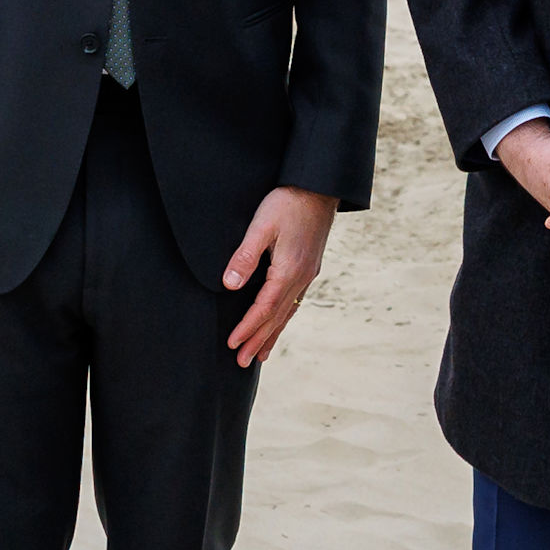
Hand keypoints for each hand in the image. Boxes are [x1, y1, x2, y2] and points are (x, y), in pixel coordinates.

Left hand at [220, 186, 337, 365]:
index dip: (247, 328)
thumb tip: (230, 285)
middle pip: (277, 317)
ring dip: (272, 335)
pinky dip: (284, 319)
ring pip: (288, 312)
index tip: (232, 344)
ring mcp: (308, 274)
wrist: (319, 186)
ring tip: (260, 356)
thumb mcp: (261, 225)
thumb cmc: (288, 201)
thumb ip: (245, 255)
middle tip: (242, 363)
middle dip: (258, 341)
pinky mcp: (309, 267)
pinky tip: (279, 323)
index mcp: (289, 270)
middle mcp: (302, 277)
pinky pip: (295, 301)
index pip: (264, 308)